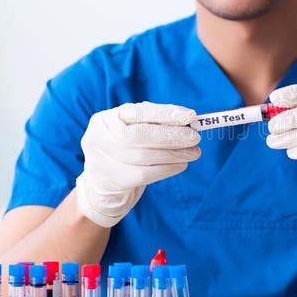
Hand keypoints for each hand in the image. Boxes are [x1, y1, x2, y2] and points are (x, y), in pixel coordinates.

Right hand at [76, 102, 200, 227]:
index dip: (166, 113)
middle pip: (141, 135)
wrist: (101, 183)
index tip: (190, 116)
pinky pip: (147, 174)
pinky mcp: (114, 181)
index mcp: (105, 119)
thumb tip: (187, 120)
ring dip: (175, 154)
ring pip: (146, 157)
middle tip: (195, 137)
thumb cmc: (123, 150)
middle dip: (172, 135)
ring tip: (194, 152)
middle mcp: (100, 138)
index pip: (139, 112)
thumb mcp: (130, 130)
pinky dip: (169, 168)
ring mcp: (103, 161)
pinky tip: (181, 164)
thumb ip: (153, 123)